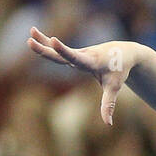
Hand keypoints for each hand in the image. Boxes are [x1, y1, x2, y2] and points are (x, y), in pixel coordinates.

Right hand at [27, 28, 143, 124]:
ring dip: (43, 41)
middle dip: (46, 47)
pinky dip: (48, 43)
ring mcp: (79, 53)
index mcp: (91, 61)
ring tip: (31, 31)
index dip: (64, 50)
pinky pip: (60, 50)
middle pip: (61, 53)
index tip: (53, 40)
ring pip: (58, 49)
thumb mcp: (114, 87)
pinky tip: (36, 36)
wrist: (125, 52)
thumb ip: (108, 105)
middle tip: (29, 40)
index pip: (75, 57)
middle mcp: (83, 55)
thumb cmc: (119, 70)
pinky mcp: (77, 53)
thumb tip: (108, 124)